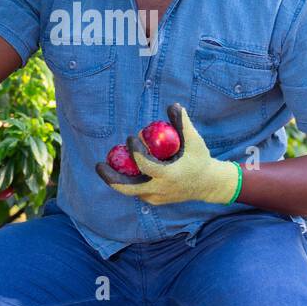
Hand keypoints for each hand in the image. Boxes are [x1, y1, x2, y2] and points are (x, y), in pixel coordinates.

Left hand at [94, 103, 241, 205]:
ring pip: (129, 190)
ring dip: (117, 178)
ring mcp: (156, 198)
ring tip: (106, 164)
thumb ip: (183, 123)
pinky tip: (121, 168)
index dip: (135, 151)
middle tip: (99, 164)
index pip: (145, 165)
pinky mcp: (154, 200)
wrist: (208, 185)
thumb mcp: (195, 141)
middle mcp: (159, 190)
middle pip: (127, 188)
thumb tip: (173, 105)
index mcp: (169, 177)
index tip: (131, 137)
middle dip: (110, 178)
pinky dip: (128, 180)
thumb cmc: (200, 160)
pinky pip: (136, 191)